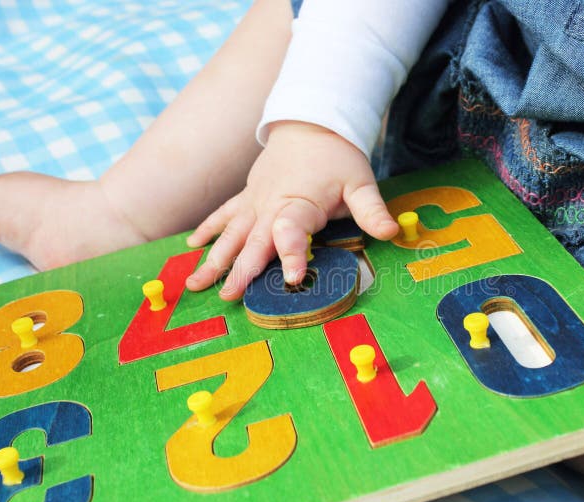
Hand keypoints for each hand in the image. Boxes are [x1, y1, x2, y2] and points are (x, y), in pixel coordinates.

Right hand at [184, 121, 398, 299]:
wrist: (311, 123)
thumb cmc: (338, 157)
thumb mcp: (361, 182)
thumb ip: (371, 210)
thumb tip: (391, 232)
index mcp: (300, 203)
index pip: (293, 231)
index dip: (293, 254)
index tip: (292, 277)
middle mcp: (271, 205)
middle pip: (254, 241)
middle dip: (241, 270)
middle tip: (230, 297)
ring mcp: (254, 201)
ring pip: (231, 233)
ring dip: (214, 260)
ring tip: (195, 284)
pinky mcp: (247, 197)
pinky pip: (223, 214)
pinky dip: (207, 230)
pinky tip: (192, 248)